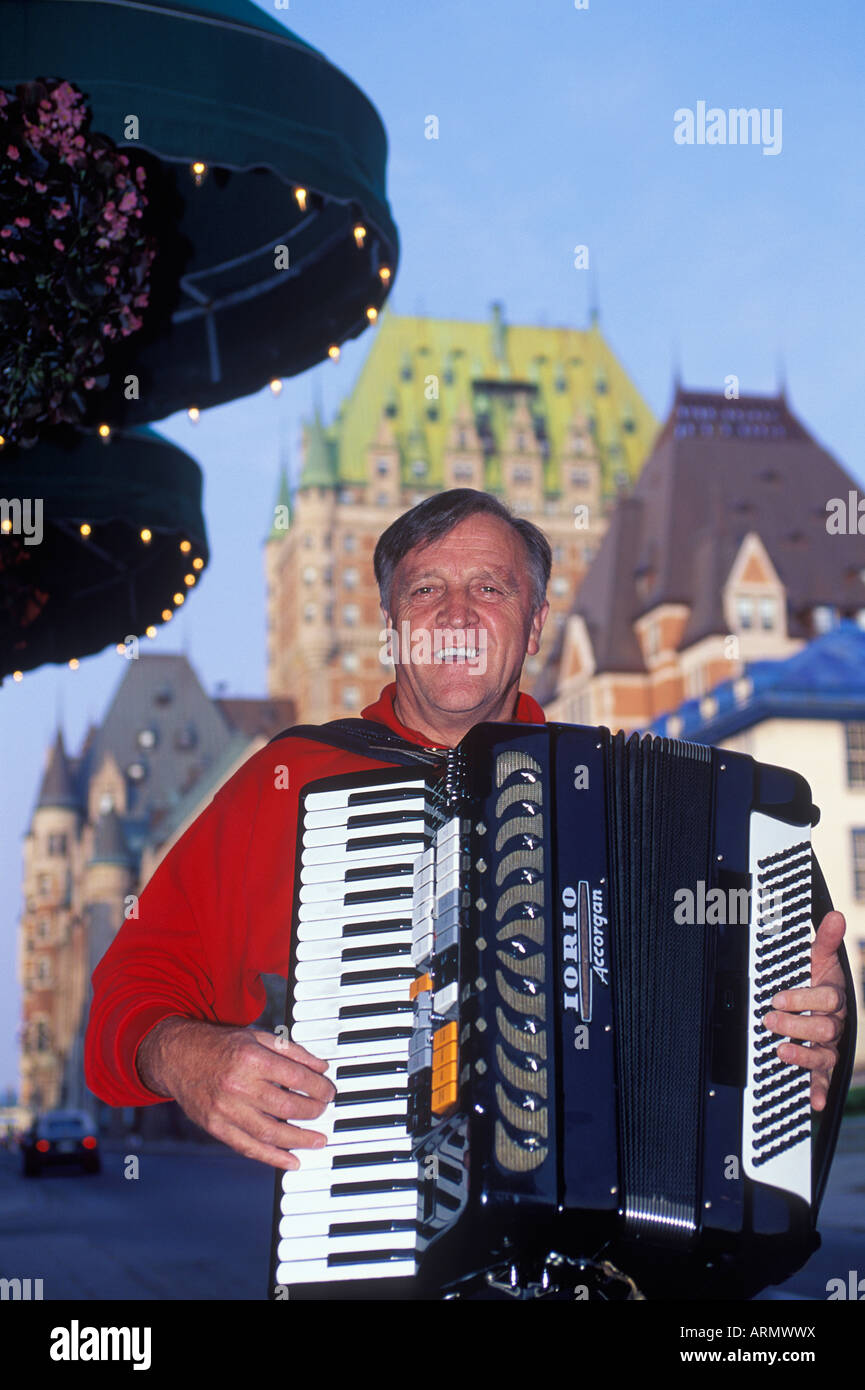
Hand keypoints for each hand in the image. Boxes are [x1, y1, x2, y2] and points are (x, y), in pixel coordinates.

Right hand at [136, 1017, 335, 1167]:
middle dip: (313, 1112)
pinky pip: (248, 1148)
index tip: (329, 1091)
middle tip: (323, 1111)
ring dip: (300, 1140)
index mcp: (251, 1058)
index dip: (319, 1087)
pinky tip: (292, 1161)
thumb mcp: (257, 1036)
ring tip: (319, 1141)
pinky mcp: (216, 1127)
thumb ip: (292, 1052)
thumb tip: (321, 1068)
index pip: (297, 1079)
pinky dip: (272, 1158)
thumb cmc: (221, 1045)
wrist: (178, 1056)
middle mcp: (238, 1085)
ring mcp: (226, 1110)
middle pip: (287, 1107)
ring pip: (270, 1133)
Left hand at [762, 910, 846, 1111]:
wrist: (823, 1002)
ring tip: (780, 1051)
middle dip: (796, 1024)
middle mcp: (835, 1023)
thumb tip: (836, 915)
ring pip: (823, 1054)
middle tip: (770, 1019)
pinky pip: (824, 1079)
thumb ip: (825, 939)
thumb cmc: (818, 979)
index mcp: (834, 996)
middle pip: (825, 1028)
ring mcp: (830, 1046)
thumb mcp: (820, 958)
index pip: (828, 998)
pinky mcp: (822, 1065)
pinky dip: (820, 1091)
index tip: (778, 996)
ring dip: (802, 1055)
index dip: (804, 997)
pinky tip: (815, 1102)